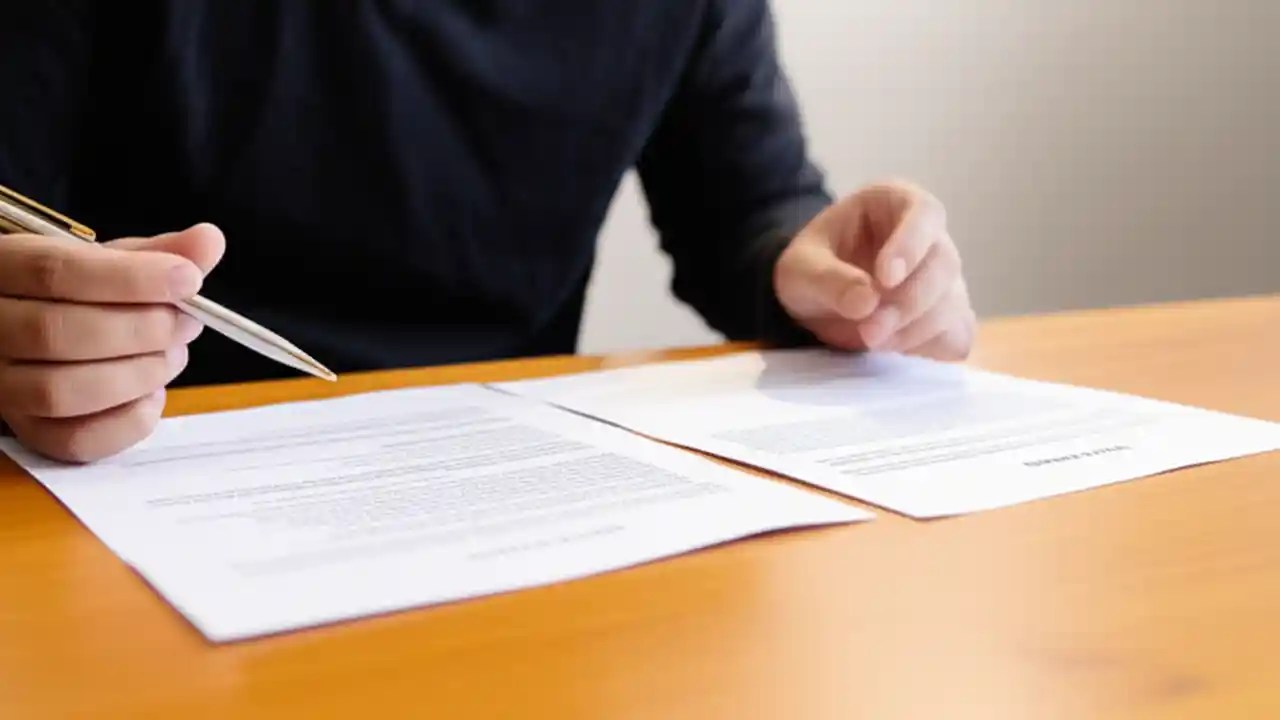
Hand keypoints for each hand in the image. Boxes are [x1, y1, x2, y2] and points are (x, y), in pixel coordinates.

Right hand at [0, 224, 224, 461]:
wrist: (39, 330)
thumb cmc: (77, 293)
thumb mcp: (109, 261)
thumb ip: (158, 252)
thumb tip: (208, 240)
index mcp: (2, 267)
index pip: (55, 271)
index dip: (131, 278)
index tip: (188, 279)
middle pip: (56, 333)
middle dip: (142, 330)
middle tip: (186, 324)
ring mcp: (0, 385)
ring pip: (62, 390)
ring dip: (138, 374)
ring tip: (172, 354)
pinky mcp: (27, 431)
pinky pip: (75, 440)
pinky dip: (129, 420)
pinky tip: (152, 393)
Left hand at [774, 181, 974, 359]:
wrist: (813, 299)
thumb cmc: (810, 268)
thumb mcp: (800, 269)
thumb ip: (828, 280)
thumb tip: (867, 302)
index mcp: (895, 203)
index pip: (924, 213)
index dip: (911, 245)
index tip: (886, 279)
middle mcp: (930, 237)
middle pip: (944, 264)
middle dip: (908, 303)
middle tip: (869, 332)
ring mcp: (942, 279)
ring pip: (952, 304)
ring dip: (914, 330)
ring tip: (870, 340)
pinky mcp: (946, 318)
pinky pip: (955, 338)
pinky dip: (927, 350)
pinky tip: (892, 351)